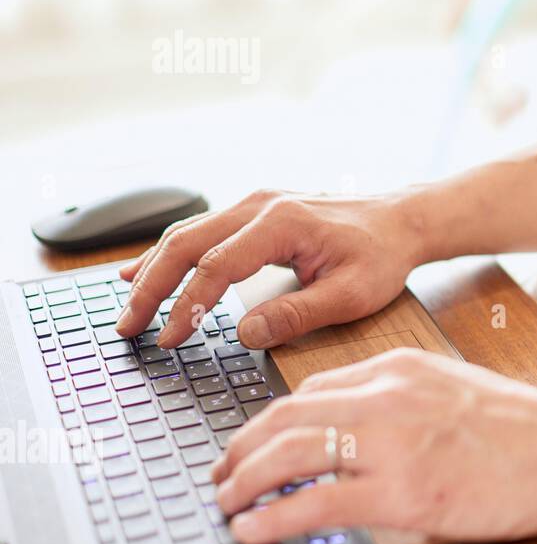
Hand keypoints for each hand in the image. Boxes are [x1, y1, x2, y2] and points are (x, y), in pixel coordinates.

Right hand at [115, 188, 429, 348]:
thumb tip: (245, 334)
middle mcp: (260, 205)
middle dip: (151, 287)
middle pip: (186, 244)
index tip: (169, 339)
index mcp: (282, 223)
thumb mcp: (351, 295)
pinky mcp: (255, 211)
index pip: (216, 267)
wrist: (402, 222)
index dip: (187, 306)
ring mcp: (255, 204)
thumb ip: (297, 315)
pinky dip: (169, 254)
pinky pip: (200, 231)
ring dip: (153, 271)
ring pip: (187, 234)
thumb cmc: (382, 256)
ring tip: (129, 310)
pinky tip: (141, 272)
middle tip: (128, 327)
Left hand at [209, 349, 536, 543]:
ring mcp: (391, 442)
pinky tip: (254, 530)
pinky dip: (272, 517)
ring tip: (226, 504)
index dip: (268, 422)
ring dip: (243, 481)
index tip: (252, 445)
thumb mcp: (453, 390)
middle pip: (284, 416)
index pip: (309, 389)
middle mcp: (385, 396)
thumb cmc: (525, 428)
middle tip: (221, 474)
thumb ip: (401, 402)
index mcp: (397, 368)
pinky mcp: (402, 491)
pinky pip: (314, 501)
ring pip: (286, 453)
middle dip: (240, 448)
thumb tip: (357, 434)